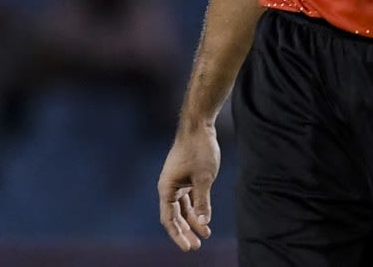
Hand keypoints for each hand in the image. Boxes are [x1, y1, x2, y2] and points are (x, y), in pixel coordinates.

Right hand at [158, 123, 218, 251]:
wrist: (199, 126)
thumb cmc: (199, 150)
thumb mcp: (204, 178)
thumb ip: (202, 202)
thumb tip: (204, 222)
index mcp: (167, 188)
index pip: (169, 219)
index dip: (178, 235)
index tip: (188, 248)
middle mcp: (169, 187)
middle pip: (174, 216)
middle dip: (185, 231)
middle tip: (197, 246)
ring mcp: (177, 182)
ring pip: (183, 208)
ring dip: (192, 221)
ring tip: (205, 234)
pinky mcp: (185, 177)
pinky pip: (188, 198)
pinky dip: (196, 208)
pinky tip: (205, 218)